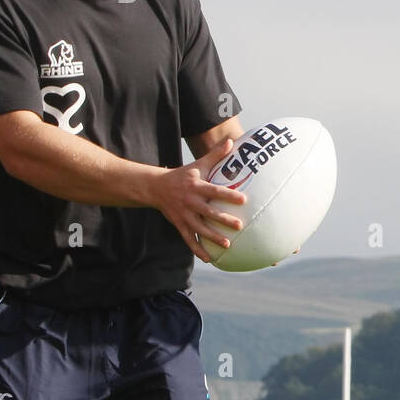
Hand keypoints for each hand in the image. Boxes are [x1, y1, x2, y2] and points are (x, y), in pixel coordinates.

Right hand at [151, 137, 246, 262]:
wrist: (156, 187)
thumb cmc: (184, 175)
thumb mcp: (198, 164)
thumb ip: (216, 154)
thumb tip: (232, 140)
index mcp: (196, 187)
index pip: (214, 191)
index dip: (228, 195)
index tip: (243, 199)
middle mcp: (190, 202)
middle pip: (208, 212)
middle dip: (223, 220)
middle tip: (239, 225)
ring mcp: (184, 215)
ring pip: (199, 228)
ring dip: (212, 237)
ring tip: (228, 245)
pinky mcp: (179, 225)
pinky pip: (189, 239)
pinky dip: (198, 249)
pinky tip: (210, 258)